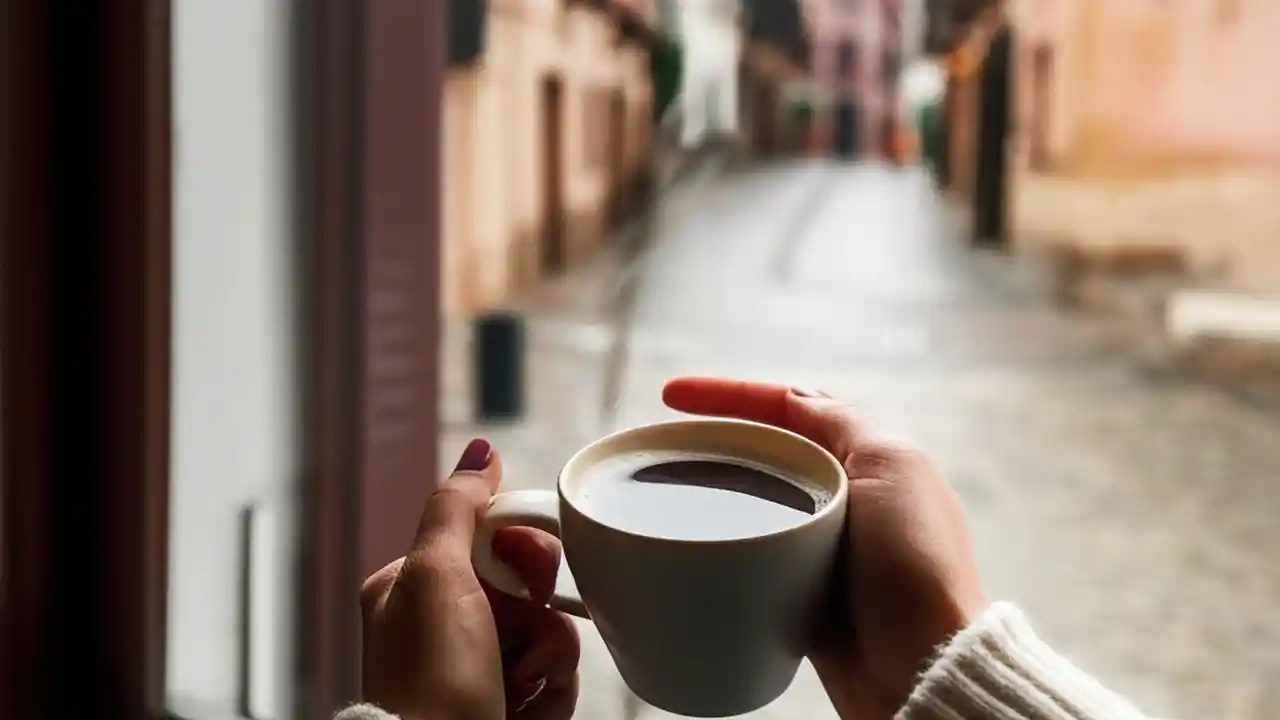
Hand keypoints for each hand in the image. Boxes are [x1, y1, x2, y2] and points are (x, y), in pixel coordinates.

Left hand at [360, 439, 579, 719]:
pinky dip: (550, 696)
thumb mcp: (434, 576)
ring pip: (551, 634)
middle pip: (529, 587)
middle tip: (522, 641)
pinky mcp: (507, 702)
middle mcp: (446, 624)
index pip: (491, 537)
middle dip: (540, 616)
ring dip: (549, 661)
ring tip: (519, 688)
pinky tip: (525, 708)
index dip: (523, 552)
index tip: (530, 576)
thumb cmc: (430, 681)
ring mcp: (478, 666)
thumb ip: (456, 508)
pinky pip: (556, 678)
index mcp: (416, 585)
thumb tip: (480, 450)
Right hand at [663, 378, 985, 719]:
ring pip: (755, 499)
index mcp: (870, 458)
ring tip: (667, 490)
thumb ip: (844, 422)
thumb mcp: (892, 467)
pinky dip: (725, 542)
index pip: (789, 405)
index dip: (728, 394)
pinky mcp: (802, 588)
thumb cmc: (914, 566)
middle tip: (662, 446)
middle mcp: (848, 494)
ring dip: (715, 490)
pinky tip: (694, 543)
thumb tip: (796, 396)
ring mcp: (824, 543)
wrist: (920, 668)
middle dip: (715, 439)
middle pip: (765, 449)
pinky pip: (752, 552)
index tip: (670, 396)